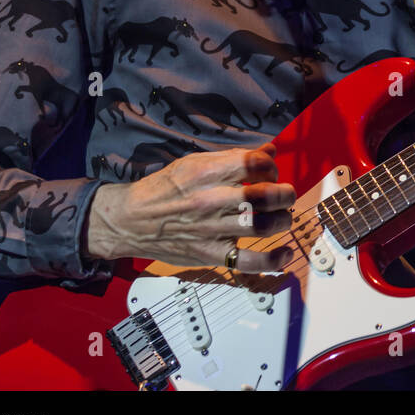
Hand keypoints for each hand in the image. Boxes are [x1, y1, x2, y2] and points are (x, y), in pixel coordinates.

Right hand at [84, 141, 295, 271]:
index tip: (270, 172)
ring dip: (283, 220)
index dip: (271, 166)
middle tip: (284, 194)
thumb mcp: (193, 163)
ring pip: (263, 226)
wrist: (129, 221)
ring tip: (281, 216)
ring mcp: (212, 230)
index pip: (254, 163)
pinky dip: (273, 260)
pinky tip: (285, 253)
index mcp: (206, 173)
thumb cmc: (163, 189)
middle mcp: (211, 201)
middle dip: (284, 193)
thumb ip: (234, 158)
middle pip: (265, 196)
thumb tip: (270, 152)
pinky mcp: (211, 255)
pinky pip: (250, 262)